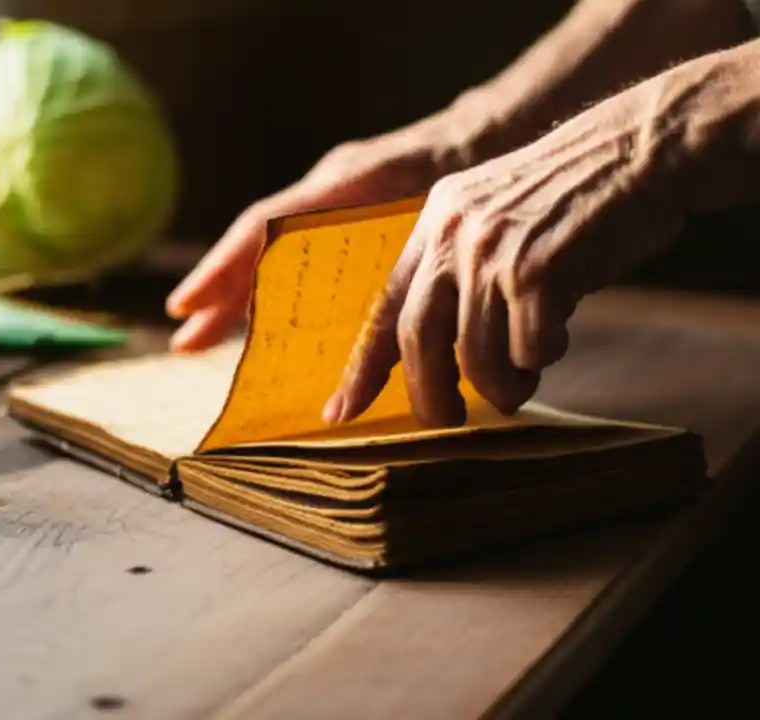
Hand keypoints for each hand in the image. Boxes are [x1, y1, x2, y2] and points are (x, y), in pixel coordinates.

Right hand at [166, 113, 483, 351]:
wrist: (490, 135)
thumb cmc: (466, 166)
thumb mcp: (437, 209)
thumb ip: (404, 254)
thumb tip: (379, 318)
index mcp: (340, 187)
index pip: (264, 227)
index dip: (223, 271)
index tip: (185, 308)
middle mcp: (326, 198)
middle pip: (258, 249)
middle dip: (219, 296)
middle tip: (184, 341)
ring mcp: (332, 210)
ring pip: (275, 257)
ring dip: (241, 299)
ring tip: (208, 340)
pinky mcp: (348, 226)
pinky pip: (301, 261)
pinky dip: (279, 294)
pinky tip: (270, 329)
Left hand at [325, 79, 685, 427]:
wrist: (638, 147)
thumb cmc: (572, 194)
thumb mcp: (492, 213)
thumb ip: (459, 267)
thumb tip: (438, 349)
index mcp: (433, 224)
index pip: (383, 308)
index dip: (362, 368)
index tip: (340, 411)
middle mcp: (453, 237)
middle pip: (418, 340)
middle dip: (430, 397)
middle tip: (448, 422)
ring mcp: (494, 252)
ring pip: (475, 357)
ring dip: (500, 387)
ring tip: (520, 384)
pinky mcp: (539, 270)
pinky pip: (529, 349)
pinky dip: (542, 358)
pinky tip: (557, 340)